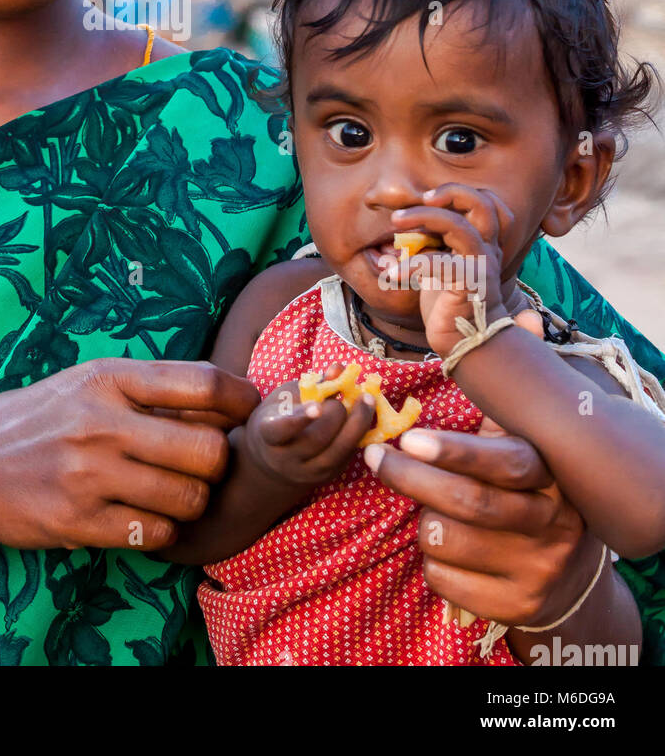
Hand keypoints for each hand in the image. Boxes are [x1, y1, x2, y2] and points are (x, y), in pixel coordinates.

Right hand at [0, 358, 259, 553]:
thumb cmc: (43, 419)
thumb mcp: (90, 383)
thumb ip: (152, 389)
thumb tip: (230, 396)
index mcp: (108, 378)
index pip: (201, 382)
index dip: (241, 399)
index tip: (249, 410)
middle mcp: (100, 423)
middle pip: (208, 450)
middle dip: (216, 463)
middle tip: (203, 465)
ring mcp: (89, 475)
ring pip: (188, 499)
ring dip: (192, 501)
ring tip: (172, 493)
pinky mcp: (79, 522)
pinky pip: (155, 534)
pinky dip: (160, 530)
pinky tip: (143, 515)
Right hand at [246, 364, 376, 488]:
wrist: (271, 459)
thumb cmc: (279, 416)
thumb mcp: (286, 397)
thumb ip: (311, 383)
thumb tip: (338, 368)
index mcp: (268, 434)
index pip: (282, 429)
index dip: (299, 419)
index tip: (317, 406)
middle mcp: (286, 459)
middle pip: (317, 439)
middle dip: (336, 413)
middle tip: (342, 396)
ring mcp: (308, 472)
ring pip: (338, 450)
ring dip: (357, 423)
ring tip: (367, 400)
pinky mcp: (327, 477)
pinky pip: (348, 455)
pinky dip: (359, 434)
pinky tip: (364, 417)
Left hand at [365, 413, 596, 628]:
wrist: (571, 576)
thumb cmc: (527, 495)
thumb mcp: (524, 450)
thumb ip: (496, 413)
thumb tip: (473, 340)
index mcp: (552, 477)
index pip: (505, 463)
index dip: (454, 451)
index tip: (408, 438)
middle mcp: (552, 524)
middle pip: (468, 502)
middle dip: (410, 477)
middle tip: (375, 456)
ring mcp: (538, 570)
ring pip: (445, 540)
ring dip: (423, 523)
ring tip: (436, 514)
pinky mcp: (518, 607)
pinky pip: (442, 579)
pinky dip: (431, 563)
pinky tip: (449, 552)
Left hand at [390, 183, 512, 358]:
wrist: (465, 342)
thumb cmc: (449, 302)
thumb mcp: (440, 264)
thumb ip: (432, 242)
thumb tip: (403, 223)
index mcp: (482, 242)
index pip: (487, 203)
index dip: (461, 193)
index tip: (428, 197)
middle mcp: (487, 250)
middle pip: (482, 205)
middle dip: (451, 193)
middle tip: (421, 199)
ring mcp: (480, 266)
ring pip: (459, 226)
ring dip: (423, 218)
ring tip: (396, 222)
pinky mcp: (467, 284)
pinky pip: (437, 263)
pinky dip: (410, 265)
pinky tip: (391, 274)